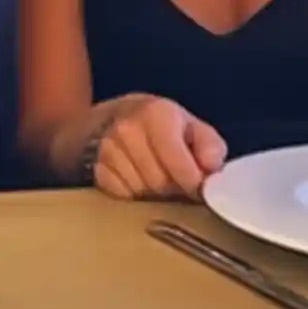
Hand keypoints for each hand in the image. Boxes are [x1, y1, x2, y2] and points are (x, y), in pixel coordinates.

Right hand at [92, 96, 227, 200]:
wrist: (116, 117)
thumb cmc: (163, 126)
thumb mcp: (192, 127)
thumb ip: (210, 147)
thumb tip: (211, 168)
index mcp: (156, 114)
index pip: (179, 164)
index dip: (194, 182)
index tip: (199, 187)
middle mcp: (127, 129)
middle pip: (160, 182)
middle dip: (174, 188)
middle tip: (178, 180)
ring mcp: (107, 149)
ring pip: (140, 191)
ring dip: (153, 192)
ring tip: (157, 176)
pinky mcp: (96, 167)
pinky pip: (122, 195)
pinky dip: (133, 194)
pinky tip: (138, 179)